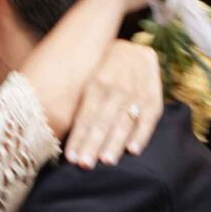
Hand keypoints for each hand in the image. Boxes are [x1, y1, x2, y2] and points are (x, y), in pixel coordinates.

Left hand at [66, 39, 163, 167]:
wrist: (135, 47)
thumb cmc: (103, 69)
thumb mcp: (88, 74)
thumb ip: (78, 98)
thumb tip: (57, 125)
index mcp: (96, 82)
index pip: (86, 114)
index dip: (79, 136)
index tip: (71, 157)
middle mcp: (116, 86)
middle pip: (103, 120)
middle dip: (93, 143)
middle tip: (85, 164)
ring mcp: (136, 91)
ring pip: (124, 120)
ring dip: (115, 142)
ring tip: (106, 161)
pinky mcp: (153, 97)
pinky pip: (149, 117)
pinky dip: (142, 134)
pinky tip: (133, 150)